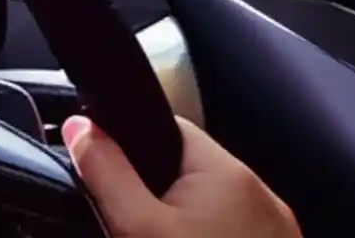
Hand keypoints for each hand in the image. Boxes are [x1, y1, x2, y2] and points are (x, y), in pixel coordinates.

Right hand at [62, 115, 299, 237]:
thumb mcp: (137, 229)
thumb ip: (106, 174)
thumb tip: (79, 126)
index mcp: (227, 173)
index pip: (168, 128)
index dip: (129, 144)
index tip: (106, 173)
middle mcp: (261, 197)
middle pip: (187, 174)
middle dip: (154, 196)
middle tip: (131, 228)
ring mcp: (275, 234)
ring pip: (209, 213)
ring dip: (180, 227)